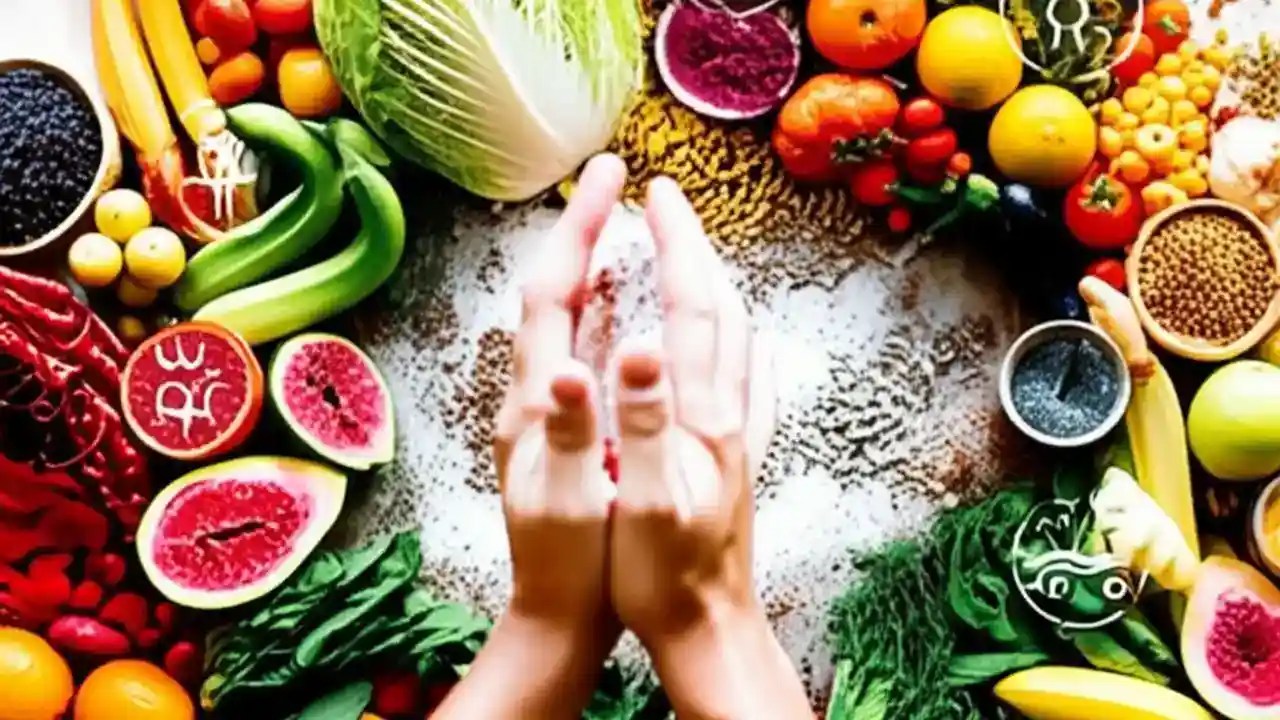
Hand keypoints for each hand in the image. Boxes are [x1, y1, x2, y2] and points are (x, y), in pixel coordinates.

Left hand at [493, 154, 623, 636]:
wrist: (558, 617)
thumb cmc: (567, 566)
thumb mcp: (564, 505)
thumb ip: (567, 435)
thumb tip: (572, 368)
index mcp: (537, 404)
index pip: (549, 294)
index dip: (576, 230)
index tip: (608, 178)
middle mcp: (535, 395)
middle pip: (550, 291)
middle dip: (579, 228)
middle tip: (612, 180)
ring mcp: (547, 409)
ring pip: (564, 316)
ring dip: (588, 262)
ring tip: (617, 226)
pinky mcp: (565, 427)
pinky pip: (582, 346)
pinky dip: (601, 309)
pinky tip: (623, 308)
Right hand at [609, 177, 808, 717]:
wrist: (712, 629)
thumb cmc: (666, 576)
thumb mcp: (645, 501)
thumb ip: (643, 420)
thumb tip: (637, 346)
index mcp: (697, 414)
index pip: (689, 307)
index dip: (674, 246)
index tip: (656, 196)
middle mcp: (725, 413)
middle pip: (717, 309)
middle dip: (693, 247)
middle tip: (669, 205)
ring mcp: (737, 434)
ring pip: (734, 338)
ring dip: (714, 284)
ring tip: (693, 255)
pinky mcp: (738, 458)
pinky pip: (746, 380)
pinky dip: (736, 342)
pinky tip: (740, 343)